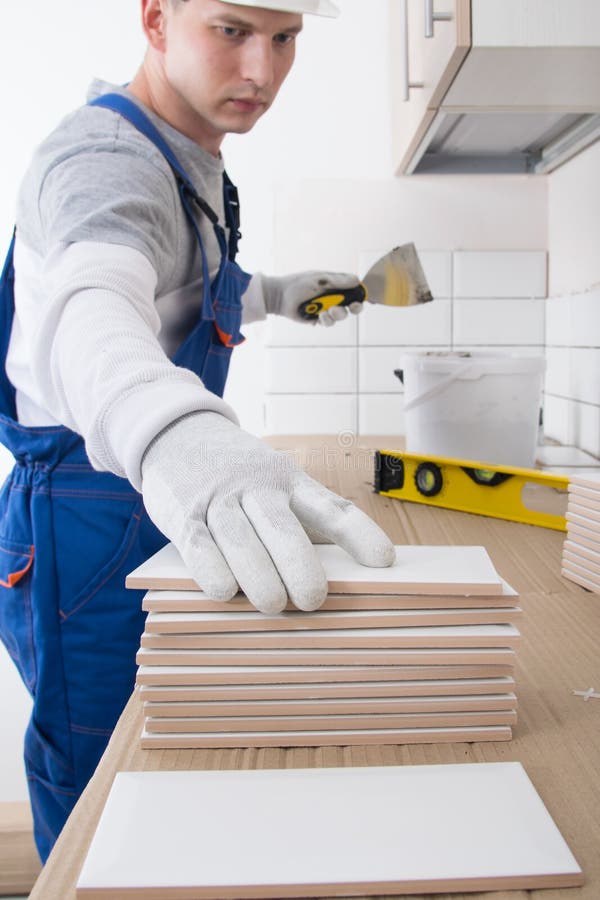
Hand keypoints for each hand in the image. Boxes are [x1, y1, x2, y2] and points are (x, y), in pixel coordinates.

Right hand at [141, 412, 394, 613]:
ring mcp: (218, 499)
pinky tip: (224, 591)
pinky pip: (198, 545)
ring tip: (274, 605)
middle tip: (313, 600)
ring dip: (259, 575)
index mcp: (291, 481)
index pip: (331, 507)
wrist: (176, 435)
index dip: (360, 533)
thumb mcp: (276, 486)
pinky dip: (211, 570)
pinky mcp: (183, 514)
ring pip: (241, 539)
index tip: (384, 560)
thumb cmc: (239, 479)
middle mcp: (257, 486)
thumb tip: (343, 578)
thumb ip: (303, 524)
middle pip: (283, 527)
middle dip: (300, 565)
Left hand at [261, 271, 363, 326]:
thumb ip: (337, 281)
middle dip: (352, 308)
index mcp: (336, 285)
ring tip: (326, 311)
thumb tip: (357, 280)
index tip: (362, 299)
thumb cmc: (298, 284)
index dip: (361, 295)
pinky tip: (319, 315)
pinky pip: (329, 323)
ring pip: (341, 316)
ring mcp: (327, 308)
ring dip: (336, 314)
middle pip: (352, 306)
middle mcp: (334, 297)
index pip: (354, 290)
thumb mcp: (319, 279)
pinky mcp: (319, 319)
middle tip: (350, 307)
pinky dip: (326, 320)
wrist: (280, 297)